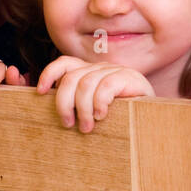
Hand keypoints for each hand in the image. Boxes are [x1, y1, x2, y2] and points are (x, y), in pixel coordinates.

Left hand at [36, 56, 154, 132]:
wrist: (150, 123)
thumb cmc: (116, 121)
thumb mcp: (89, 112)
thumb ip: (70, 106)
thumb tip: (42, 99)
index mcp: (88, 73)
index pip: (64, 63)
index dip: (49, 74)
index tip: (40, 92)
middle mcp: (100, 68)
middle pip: (71, 77)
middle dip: (64, 102)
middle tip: (68, 124)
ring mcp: (115, 71)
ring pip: (86, 84)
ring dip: (83, 109)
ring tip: (87, 128)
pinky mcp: (129, 78)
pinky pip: (105, 86)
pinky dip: (100, 103)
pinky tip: (103, 116)